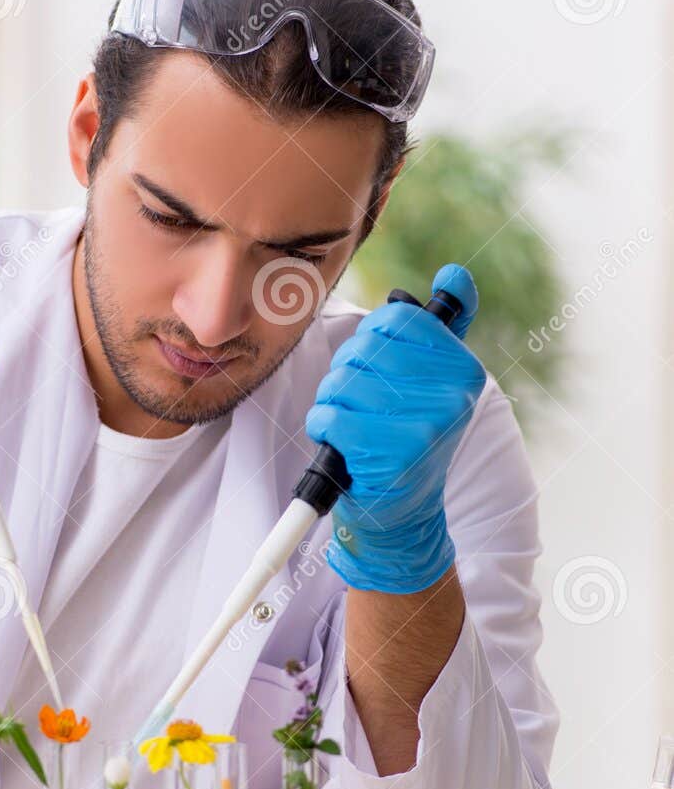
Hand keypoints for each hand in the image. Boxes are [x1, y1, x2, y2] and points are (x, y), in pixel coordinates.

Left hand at [304, 264, 484, 593]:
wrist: (402, 515)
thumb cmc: (405, 436)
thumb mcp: (431, 381)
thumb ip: (440, 329)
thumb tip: (456, 273)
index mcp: (463, 369)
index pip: (395, 318)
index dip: (370, 340)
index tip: (379, 370)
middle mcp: (453, 396)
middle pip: (364, 348)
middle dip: (348, 374)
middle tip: (366, 407)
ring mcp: (426, 428)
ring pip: (342, 382)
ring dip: (333, 404)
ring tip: (355, 429)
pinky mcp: (392, 457)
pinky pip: (331, 416)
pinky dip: (325, 429)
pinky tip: (344, 447)